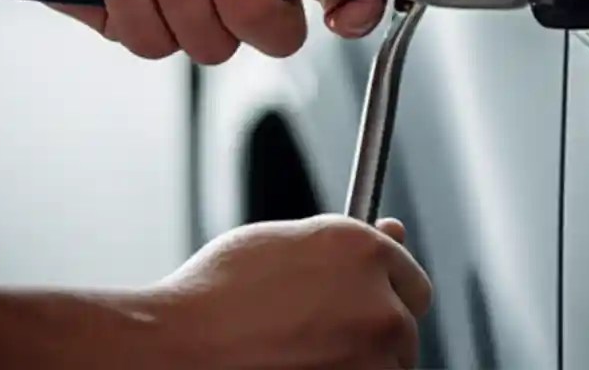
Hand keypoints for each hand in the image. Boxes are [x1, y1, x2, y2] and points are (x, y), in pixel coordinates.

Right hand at [147, 214, 431, 368]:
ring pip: (390, 367)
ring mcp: (372, 355)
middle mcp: (379, 301)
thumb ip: (344, 242)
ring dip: (361, 365)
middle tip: (321, 340)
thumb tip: (394, 232)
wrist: (175, 349)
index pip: (412, 283)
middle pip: (406, 329)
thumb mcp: (281, 244)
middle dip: (373, 334)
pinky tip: (297, 368)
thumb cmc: (213, 297)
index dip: (386, 297)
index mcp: (363, 251)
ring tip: (299, 356)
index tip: (366, 309)